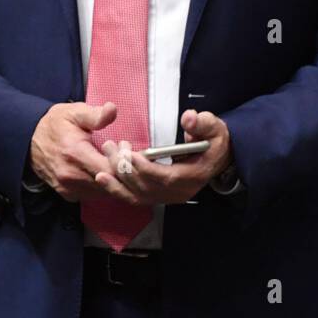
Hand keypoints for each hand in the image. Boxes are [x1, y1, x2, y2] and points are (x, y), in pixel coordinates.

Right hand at [28, 101, 123, 202]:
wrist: (28, 139)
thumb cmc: (55, 124)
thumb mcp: (74, 113)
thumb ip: (95, 114)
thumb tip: (112, 110)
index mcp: (75, 154)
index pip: (110, 170)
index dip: (122, 161)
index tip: (123, 148)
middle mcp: (71, 176)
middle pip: (108, 184)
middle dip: (120, 172)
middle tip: (122, 156)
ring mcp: (67, 187)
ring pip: (101, 193)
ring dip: (112, 181)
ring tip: (111, 163)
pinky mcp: (66, 194)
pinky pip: (91, 196)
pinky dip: (100, 187)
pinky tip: (100, 172)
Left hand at [92, 109, 231, 206]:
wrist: (217, 157)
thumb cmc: (213, 140)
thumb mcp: (212, 126)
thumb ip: (200, 123)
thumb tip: (189, 119)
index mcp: (193, 175)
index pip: (166, 178)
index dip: (146, 169)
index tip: (129, 156)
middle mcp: (180, 192)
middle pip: (148, 188)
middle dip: (126, 172)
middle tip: (110, 150)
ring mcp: (169, 198)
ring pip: (139, 197)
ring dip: (119, 184)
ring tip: (100, 171)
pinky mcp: (160, 197)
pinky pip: (137, 198)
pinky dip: (120, 191)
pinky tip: (105, 180)